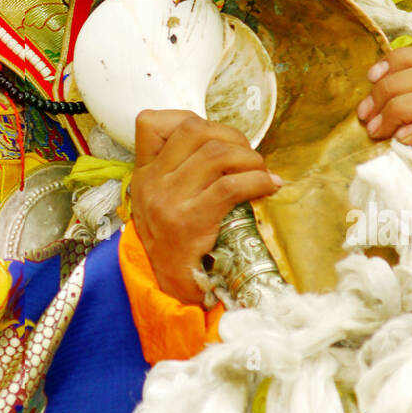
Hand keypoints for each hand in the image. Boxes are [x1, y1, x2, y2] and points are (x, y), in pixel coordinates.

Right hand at [131, 110, 281, 304]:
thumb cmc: (173, 246)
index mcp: (143, 174)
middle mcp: (152, 183)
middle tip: (249, 157)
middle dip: (232, 136)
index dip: (190, 120)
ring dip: (249, 158)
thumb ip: (179, 173)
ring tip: (261, 172)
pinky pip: (231, 186)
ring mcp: (170, 201)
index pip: (152, 123)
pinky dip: (257, 181)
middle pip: (195, 131)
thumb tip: (226, 148)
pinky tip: (268, 187)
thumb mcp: (160, 203)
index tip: (215, 137)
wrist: (169, 292)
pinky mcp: (191, 221)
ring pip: (216, 155)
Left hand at [357, 46, 411, 145]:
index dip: (398, 60)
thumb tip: (366, 101)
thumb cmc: (397, 134)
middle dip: (390, 89)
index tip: (371, 76)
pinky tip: (400, 137)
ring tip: (377, 130)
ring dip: (399, 111)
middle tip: (366, 114)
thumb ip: (385, 95)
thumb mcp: (389, 109)